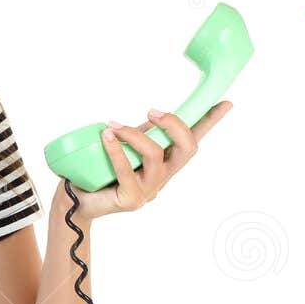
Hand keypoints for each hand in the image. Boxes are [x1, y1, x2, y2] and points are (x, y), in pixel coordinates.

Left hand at [58, 102, 233, 221]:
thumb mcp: (126, 146)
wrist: (78, 200)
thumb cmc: (101, 170)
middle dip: (174, 124)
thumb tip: (153, 114)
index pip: (193, 139)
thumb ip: (140, 133)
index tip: (226, 102)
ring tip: (112, 126)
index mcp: (166, 161)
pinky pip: (127, 171)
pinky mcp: (132, 199)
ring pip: (155, 156)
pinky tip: (107, 137)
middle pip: (187, 148)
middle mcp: (164, 175)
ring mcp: (150, 189)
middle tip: (151, 111)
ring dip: (134, 135)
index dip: (211, 122)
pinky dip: (116, 150)